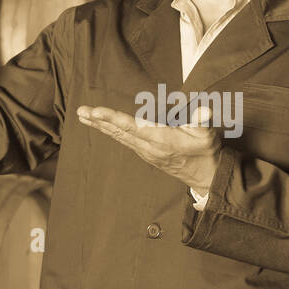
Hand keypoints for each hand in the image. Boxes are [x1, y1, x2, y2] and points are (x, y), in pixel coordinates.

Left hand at [77, 103, 221, 191]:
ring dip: (100, 126)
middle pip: (119, 132)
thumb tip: (204, 111)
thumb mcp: (208, 136)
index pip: (132, 127)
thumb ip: (202, 121)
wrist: (205, 177)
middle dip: (99, 121)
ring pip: (119, 136)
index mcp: (162, 140)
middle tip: (80, 111)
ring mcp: (146, 152)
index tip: (96, 111)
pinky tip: (102, 126)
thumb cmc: (206, 153)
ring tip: (84, 116)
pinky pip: (124, 140)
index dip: (112, 118)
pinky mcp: (146, 153)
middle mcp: (150, 147)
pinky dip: (111, 131)